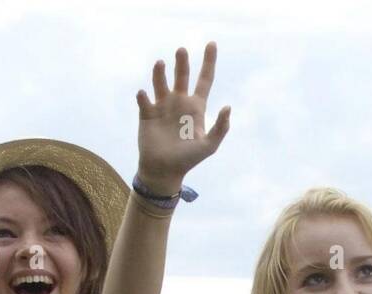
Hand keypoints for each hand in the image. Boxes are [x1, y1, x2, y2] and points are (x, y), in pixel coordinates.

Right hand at [136, 42, 230, 189]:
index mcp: (195, 107)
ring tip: (160, 64)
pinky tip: (144, 95)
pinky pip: (144, 99)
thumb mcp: (208, 146)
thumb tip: (228, 107)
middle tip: (181, 51)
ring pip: (161, 82)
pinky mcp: (146, 114)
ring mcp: (162, 106)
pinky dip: (143, 95)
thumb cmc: (188, 160)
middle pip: (182, 75)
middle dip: (182, 62)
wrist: (164, 171)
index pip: (204, 79)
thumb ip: (220, 128)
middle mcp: (179, 102)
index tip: (211, 43)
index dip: (209, 61)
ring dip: (160, 72)